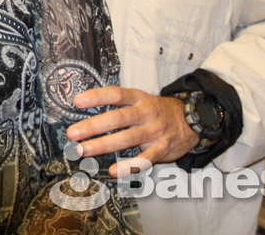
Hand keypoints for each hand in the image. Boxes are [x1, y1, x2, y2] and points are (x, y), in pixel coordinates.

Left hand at [65, 86, 197, 176]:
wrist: (191, 121)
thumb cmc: (156, 111)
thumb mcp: (141, 100)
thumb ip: (119, 104)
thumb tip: (86, 107)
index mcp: (138, 98)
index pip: (116, 94)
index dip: (97, 97)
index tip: (77, 101)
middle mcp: (146, 113)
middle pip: (118, 118)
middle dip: (93, 126)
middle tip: (73, 133)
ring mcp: (155, 131)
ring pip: (127, 139)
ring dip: (103, 145)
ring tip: (84, 150)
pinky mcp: (162, 149)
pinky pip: (143, 159)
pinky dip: (128, 166)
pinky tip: (113, 170)